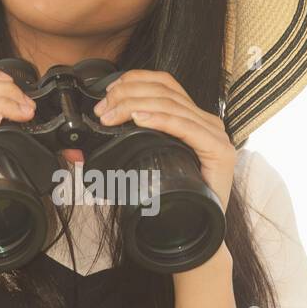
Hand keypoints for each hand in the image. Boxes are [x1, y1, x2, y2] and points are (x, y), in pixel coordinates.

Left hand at [92, 69, 235, 212]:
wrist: (198, 227)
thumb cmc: (176, 196)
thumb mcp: (150, 162)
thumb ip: (129, 146)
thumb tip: (87, 144)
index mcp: (194, 118)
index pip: (166, 84)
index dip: (136, 80)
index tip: (109, 92)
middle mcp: (207, 121)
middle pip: (166, 92)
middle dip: (128, 95)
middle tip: (103, 110)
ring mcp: (215, 134)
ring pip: (172, 106)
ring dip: (136, 106)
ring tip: (113, 116)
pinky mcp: (219, 150)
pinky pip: (186, 128)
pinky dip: (161, 120)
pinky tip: (141, 119)